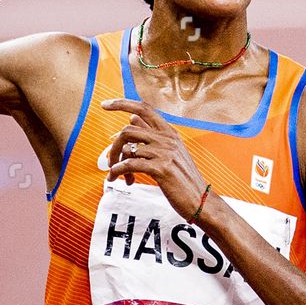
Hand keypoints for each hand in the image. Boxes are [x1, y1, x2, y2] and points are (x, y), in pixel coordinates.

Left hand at [102, 99, 210, 218]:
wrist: (200, 200)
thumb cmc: (183, 179)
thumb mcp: (171, 152)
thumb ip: (152, 135)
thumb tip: (133, 118)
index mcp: (170, 132)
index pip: (144, 109)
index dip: (122, 104)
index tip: (105, 105)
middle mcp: (167, 139)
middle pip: (129, 130)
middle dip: (112, 146)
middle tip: (109, 161)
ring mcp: (165, 152)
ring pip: (127, 148)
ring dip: (116, 163)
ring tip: (117, 175)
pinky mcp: (161, 168)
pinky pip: (129, 164)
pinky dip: (118, 171)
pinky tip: (117, 178)